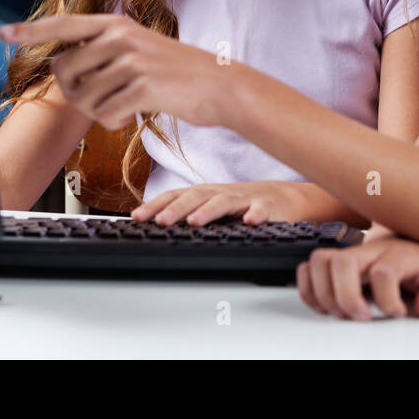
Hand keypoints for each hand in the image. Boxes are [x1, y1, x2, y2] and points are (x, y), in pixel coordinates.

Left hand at [0, 14, 227, 129]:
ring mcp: (131, 61)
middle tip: (98, 97)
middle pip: (64, 70)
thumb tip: (63, 64)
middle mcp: (121, 37)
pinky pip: (105, 114)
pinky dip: (114, 122)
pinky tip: (134, 114)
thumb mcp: (140, 47)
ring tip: (124, 104)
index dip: (31, 31)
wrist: (221, 86)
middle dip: (73, 92)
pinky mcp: (142, 87)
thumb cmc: (178, 72)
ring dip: (99, 110)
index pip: (64, 24)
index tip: (3, 33)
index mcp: (117, 24)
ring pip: (83, 97)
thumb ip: (104, 49)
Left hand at [132, 181, 306, 226]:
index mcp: (204, 194)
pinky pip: (261, 210)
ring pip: (224, 202)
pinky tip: (249, 222)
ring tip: (195, 222)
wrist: (281, 197)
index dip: (156, 205)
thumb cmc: (241, 204)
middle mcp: (220, 193)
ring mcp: (244, 199)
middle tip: (160, 221)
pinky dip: (256, 214)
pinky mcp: (267, 207)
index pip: (175, 196)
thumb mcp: (211, 207)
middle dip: (177, 208)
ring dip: (209, 211)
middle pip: (196, 197)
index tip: (137, 217)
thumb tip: (154, 226)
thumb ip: (187, 214)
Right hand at [296, 237, 418, 320]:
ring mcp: (348, 253)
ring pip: (319, 260)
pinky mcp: (332, 260)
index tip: (396, 312)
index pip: (383, 272)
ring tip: (342, 312)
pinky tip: (326, 306)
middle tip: (360, 316)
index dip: (387, 301)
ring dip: (324, 293)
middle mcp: (369, 250)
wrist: (407, 243)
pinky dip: (308, 290)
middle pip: (342, 261)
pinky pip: (307, 267)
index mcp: (397, 253)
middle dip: (345, 297)